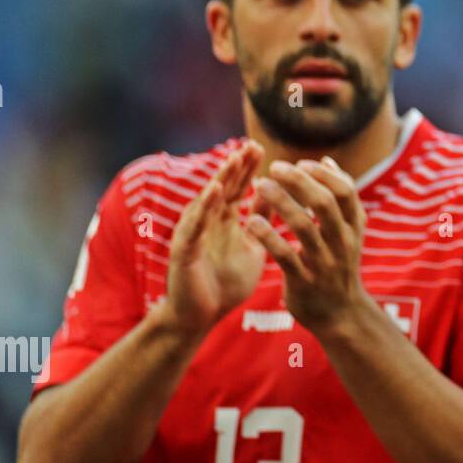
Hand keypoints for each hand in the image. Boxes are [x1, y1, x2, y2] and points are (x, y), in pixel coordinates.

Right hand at [163, 141, 265, 335]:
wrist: (200, 317)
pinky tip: (215, 191)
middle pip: (224, 187)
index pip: (238, 189)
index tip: (261, 147)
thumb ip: (262, 224)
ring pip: (208, 201)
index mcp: (224, 222)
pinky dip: (204, 207)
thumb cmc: (224, 284)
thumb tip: (279, 199)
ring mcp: (193, 234)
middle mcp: (206, 222)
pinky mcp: (183, 250)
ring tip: (234, 159)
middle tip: (251, 144)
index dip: (248, 169)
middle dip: (237, 166)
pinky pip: (195, 225)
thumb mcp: (253, 249)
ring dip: (221, 179)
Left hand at [247, 156, 367, 334]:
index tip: (300, 163)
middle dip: (299, 181)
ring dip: (280, 202)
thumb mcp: (347, 231)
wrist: (341, 315)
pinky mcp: (304, 281)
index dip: (323, 173)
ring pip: (303, 226)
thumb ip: (339, 198)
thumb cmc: (338, 265)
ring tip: (259, 185)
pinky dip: (268, 236)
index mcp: (354, 228)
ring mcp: (324, 263)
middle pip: (324, 204)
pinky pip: (285, 256)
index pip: (346, 191)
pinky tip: (251, 221)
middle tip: (274, 166)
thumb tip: (327, 161)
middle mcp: (342, 243)